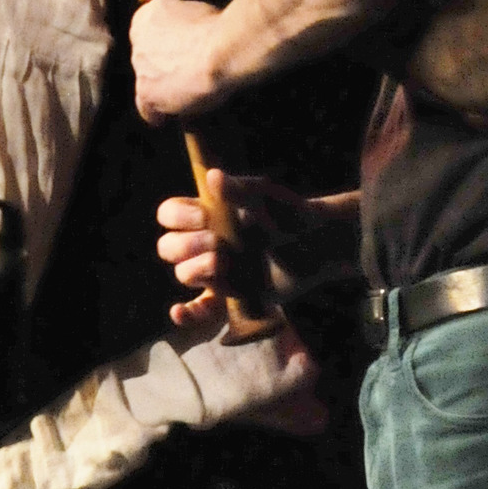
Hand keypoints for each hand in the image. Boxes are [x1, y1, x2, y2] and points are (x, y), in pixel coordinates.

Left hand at [130, 0, 222, 121]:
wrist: (223, 49)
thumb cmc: (221, 30)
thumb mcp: (199, 14)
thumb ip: (184, 25)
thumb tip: (191, 37)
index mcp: (147, 16)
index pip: (148, 35)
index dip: (165, 48)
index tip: (180, 54)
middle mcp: (137, 40)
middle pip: (146, 59)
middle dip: (163, 67)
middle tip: (186, 75)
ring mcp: (140, 66)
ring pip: (147, 82)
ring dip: (163, 89)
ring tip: (186, 95)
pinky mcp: (146, 91)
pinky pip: (147, 108)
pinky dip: (157, 114)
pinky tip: (168, 118)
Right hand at [156, 167, 342, 321]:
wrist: (319, 246)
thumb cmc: (291, 214)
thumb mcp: (267, 198)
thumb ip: (240, 190)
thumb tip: (212, 176)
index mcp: (206, 214)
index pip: (170, 214)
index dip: (178, 216)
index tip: (204, 217)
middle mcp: (204, 242)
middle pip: (169, 247)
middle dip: (185, 246)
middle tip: (216, 243)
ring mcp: (214, 270)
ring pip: (183, 273)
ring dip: (195, 269)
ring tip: (221, 262)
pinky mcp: (228, 294)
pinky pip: (200, 307)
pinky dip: (187, 312)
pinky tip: (181, 312)